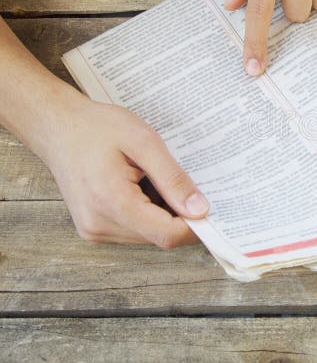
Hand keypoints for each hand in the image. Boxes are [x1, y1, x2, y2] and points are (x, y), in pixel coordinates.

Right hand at [41, 94, 208, 248]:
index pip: (166, 235)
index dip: (195, 227)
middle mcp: (99, 225)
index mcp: (112, 203)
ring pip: (148, 235)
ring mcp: (93, 230)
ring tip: (158, 179)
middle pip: (159, 237)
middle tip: (189, 185)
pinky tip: (145, 186)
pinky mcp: (93, 227)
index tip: (213, 208)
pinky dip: (148, 213)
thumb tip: (200, 210)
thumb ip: (173, 179)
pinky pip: (133, 229)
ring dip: (164, 214)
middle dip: (181, 216)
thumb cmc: (97, 128)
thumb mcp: (144, 143)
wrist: (57, 126)